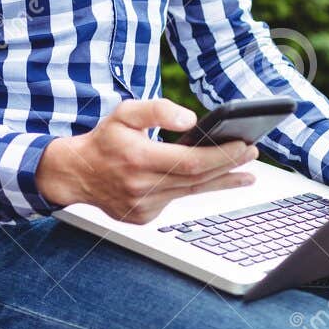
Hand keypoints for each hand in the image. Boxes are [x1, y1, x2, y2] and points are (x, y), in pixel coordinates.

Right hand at [36, 98, 258, 223]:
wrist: (76, 174)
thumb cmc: (104, 140)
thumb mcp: (125, 112)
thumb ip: (157, 110)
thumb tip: (191, 120)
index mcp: (138, 159)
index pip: (191, 161)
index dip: (221, 155)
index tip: (245, 145)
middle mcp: (141, 187)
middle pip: (197, 179)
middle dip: (229, 165)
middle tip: (252, 152)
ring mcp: (143, 207)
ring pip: (192, 193)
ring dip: (222, 181)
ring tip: (246, 173)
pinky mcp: (143, 217)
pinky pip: (175, 201)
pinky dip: (193, 188)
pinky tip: (209, 179)